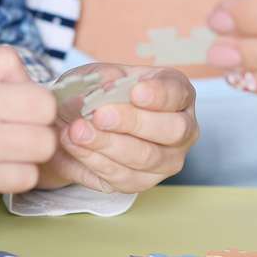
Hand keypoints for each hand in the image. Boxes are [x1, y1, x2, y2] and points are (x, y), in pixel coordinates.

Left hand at [39, 68, 197, 193]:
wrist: (74, 123)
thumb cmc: (97, 92)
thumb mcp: (95, 75)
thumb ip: (102, 78)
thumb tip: (107, 85)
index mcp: (177, 92)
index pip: (177, 93)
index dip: (159, 94)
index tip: (135, 92)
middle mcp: (182, 128)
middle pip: (172, 130)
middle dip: (134, 122)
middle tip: (100, 115)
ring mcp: (167, 159)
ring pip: (147, 157)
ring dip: (109, 144)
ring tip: (79, 131)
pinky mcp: (144, 181)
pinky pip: (124, 177)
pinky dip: (96, 161)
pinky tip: (76, 146)